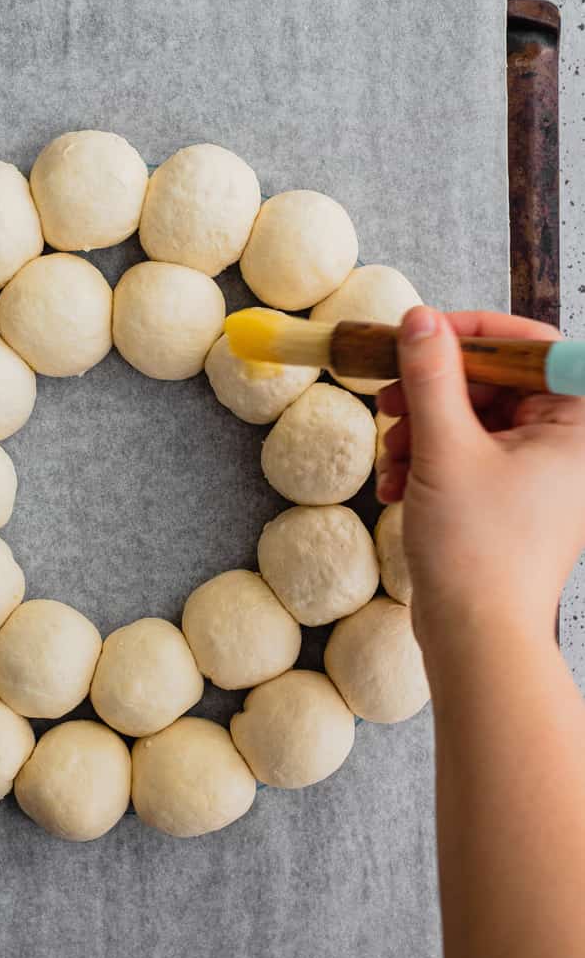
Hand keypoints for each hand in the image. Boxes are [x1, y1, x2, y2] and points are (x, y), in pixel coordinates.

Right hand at [376, 307, 584, 654]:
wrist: (478, 637)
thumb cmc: (480, 553)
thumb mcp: (447, 449)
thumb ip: (433, 376)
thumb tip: (421, 320)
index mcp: (578, 424)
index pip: (530, 346)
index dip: (472, 332)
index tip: (422, 333)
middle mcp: (569, 445)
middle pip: (496, 383)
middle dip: (434, 392)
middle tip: (391, 397)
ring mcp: (541, 474)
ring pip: (474, 420)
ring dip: (422, 431)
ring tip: (392, 457)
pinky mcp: (512, 500)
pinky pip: (467, 457)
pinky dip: (427, 463)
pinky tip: (396, 485)